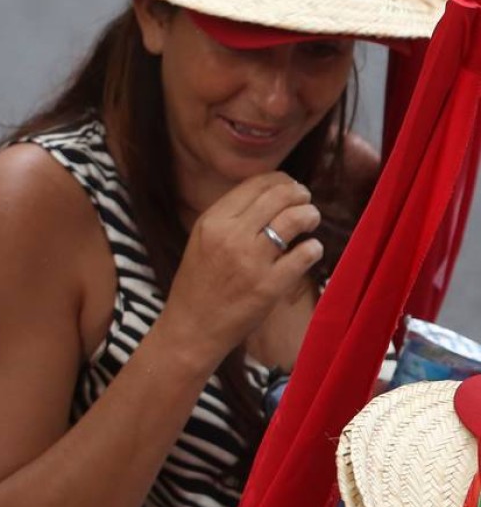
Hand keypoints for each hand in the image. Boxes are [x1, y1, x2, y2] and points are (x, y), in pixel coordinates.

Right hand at [159, 172, 322, 366]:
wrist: (192, 327)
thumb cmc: (199, 283)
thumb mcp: (203, 239)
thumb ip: (230, 217)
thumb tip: (270, 194)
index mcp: (212, 221)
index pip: (256, 184)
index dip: (280, 180)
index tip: (289, 186)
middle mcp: (231, 236)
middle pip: (279, 196)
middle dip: (299, 194)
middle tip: (305, 200)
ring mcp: (251, 261)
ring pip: (296, 219)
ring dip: (310, 215)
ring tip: (311, 219)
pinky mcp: (270, 285)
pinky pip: (305, 254)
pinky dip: (313, 249)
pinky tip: (310, 251)